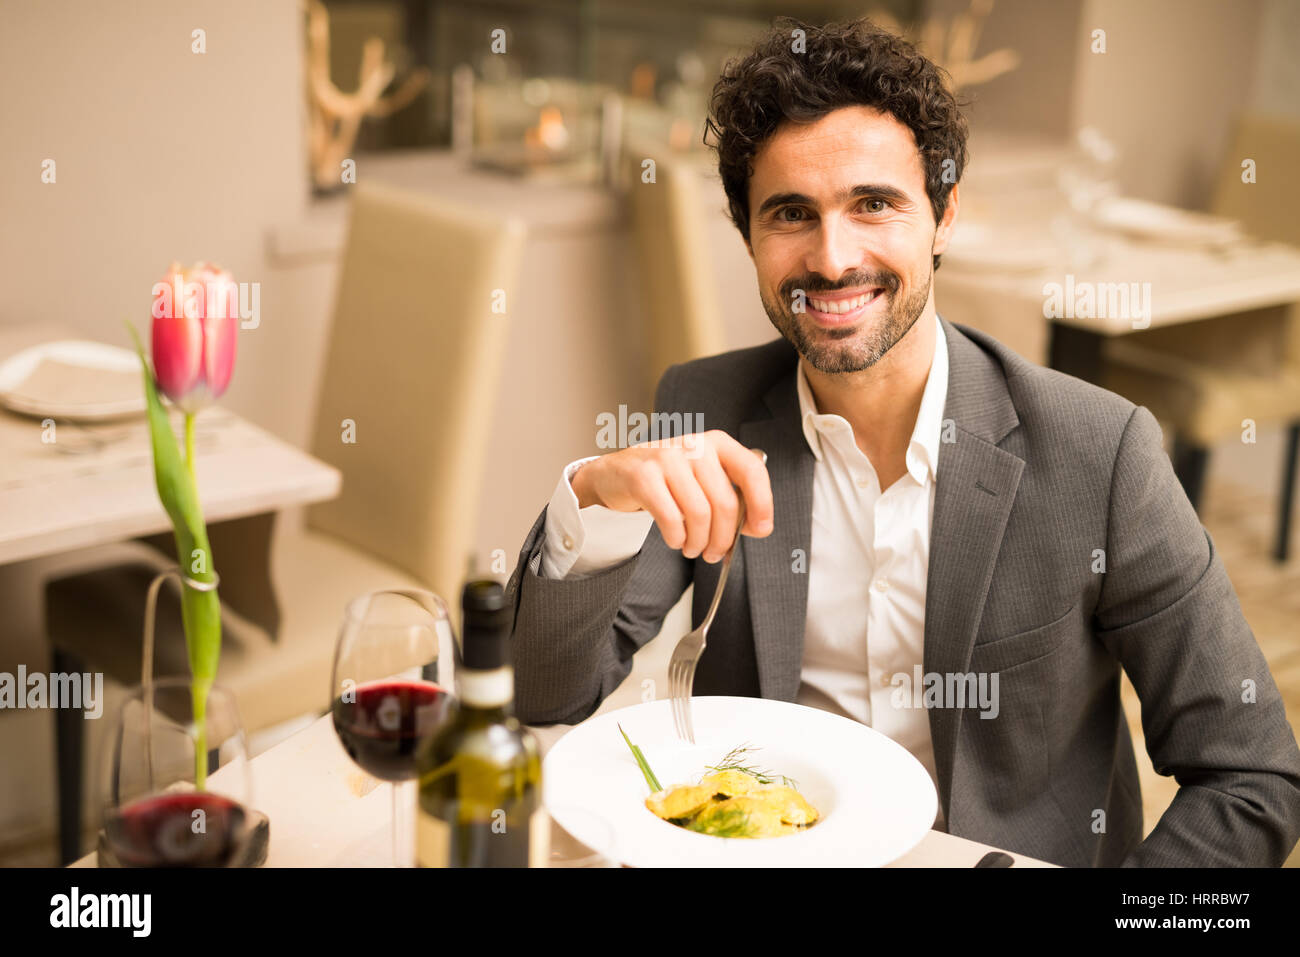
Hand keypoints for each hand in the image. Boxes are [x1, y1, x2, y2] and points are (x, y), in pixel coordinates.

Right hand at [571, 432, 772, 562]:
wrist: (617, 472)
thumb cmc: (667, 478)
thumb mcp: (702, 478)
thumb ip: (730, 495)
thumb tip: (755, 525)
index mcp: (717, 443)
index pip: (752, 471)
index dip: (762, 503)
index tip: (761, 528)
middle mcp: (695, 445)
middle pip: (724, 502)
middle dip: (723, 538)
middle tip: (716, 552)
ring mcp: (668, 458)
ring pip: (700, 514)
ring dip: (699, 542)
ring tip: (694, 548)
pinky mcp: (644, 476)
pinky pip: (672, 519)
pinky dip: (677, 538)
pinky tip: (676, 539)